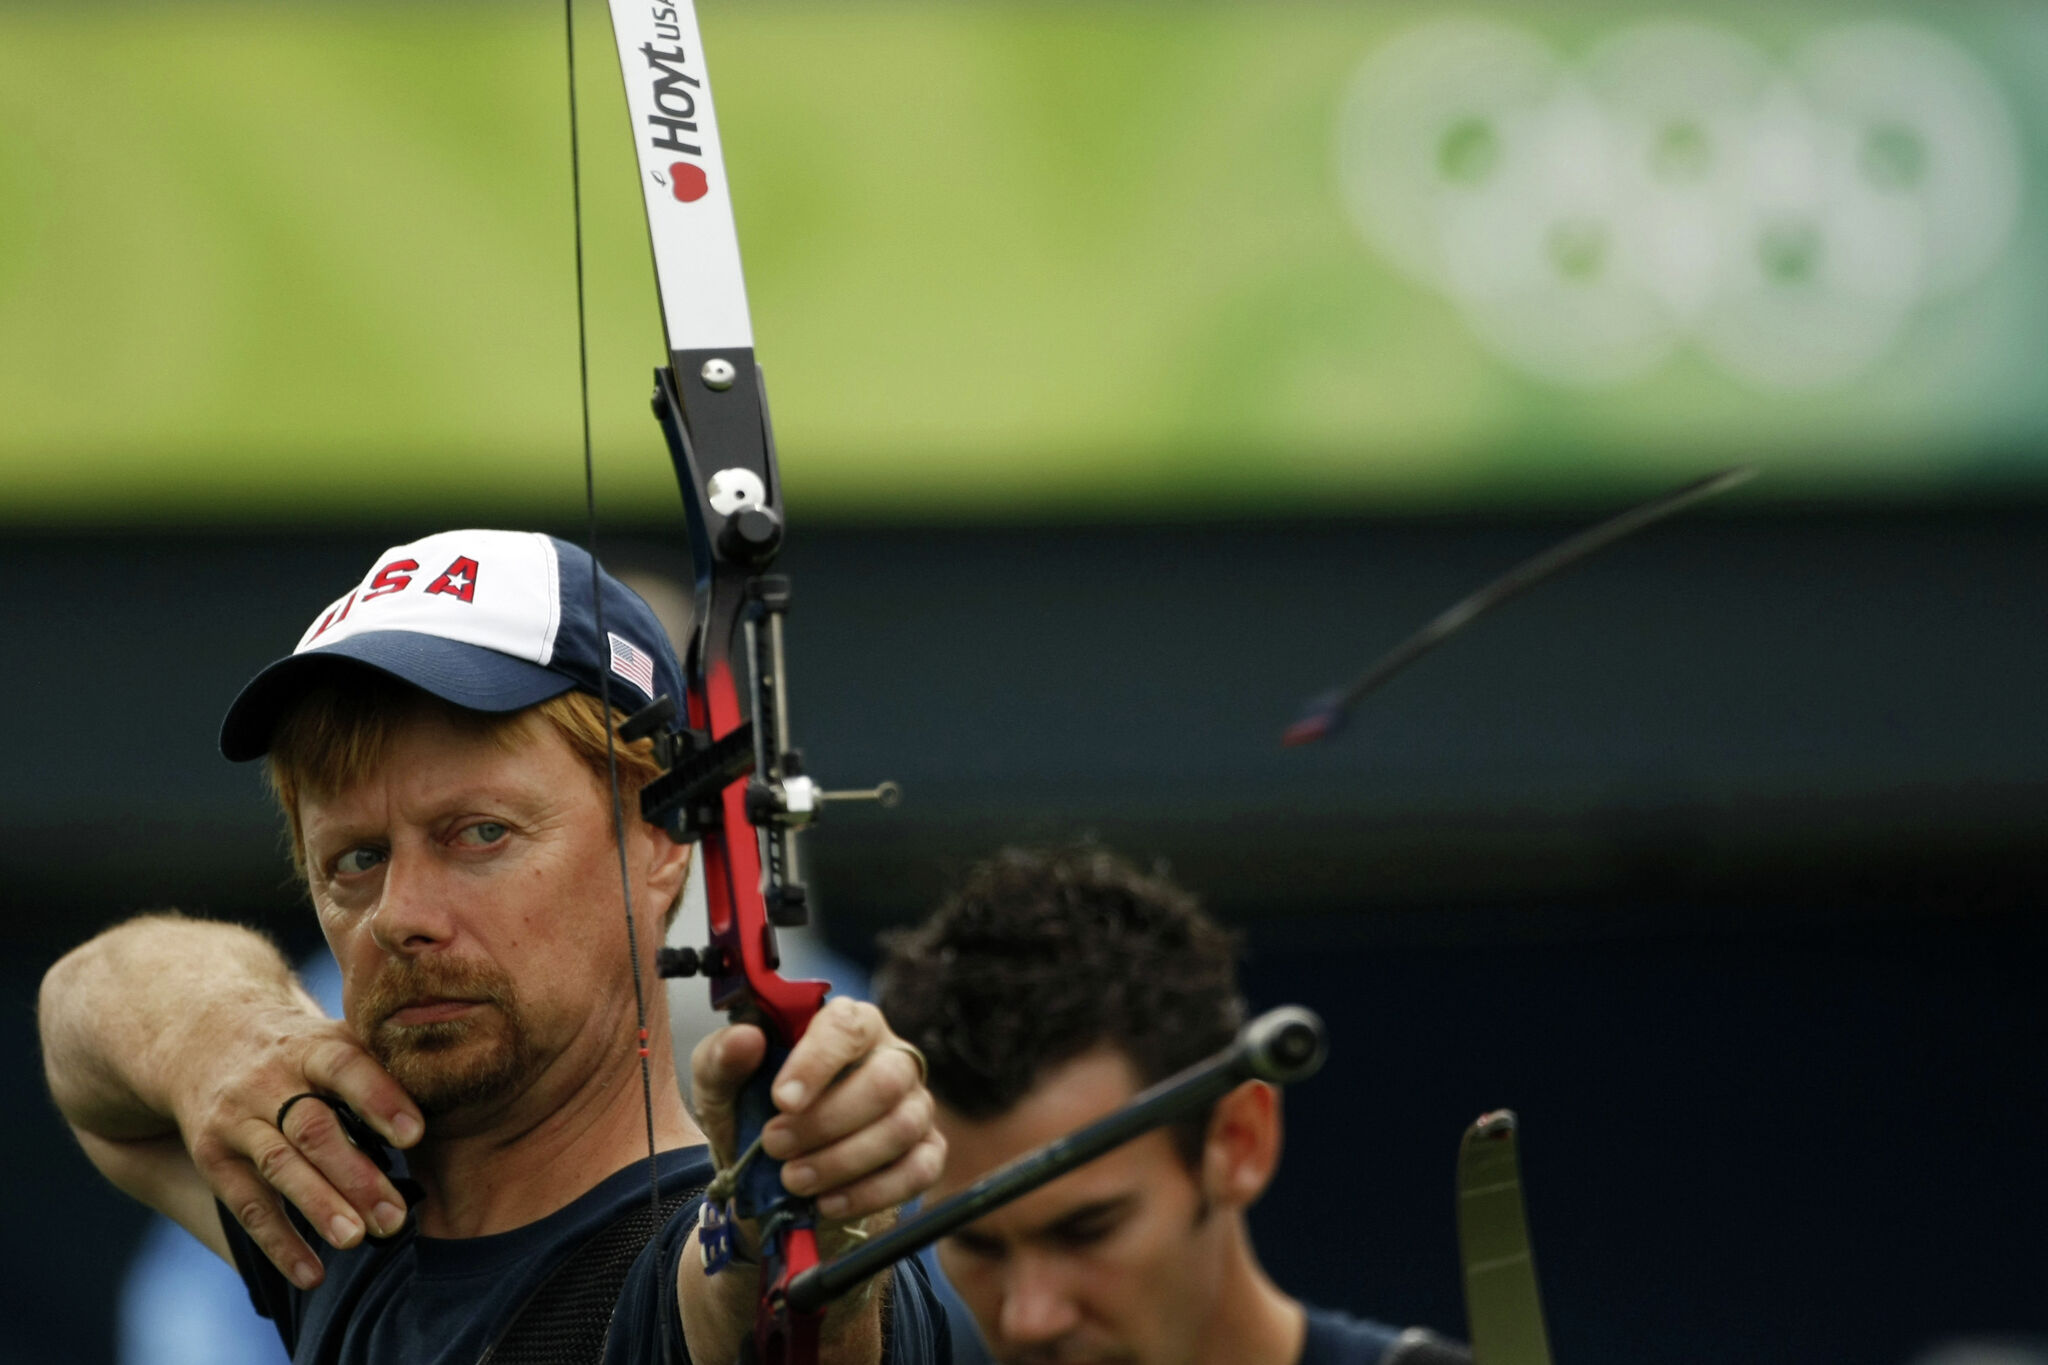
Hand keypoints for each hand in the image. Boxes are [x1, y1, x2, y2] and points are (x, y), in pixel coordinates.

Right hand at [173, 1002, 422, 1287]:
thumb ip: (383, 1063)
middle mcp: (271, 1081)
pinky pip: (247, 1206)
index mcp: (312, 1047)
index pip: (346, 1067)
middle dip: (355, 1176)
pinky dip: (279, 1243)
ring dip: (318, 1207)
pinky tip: (313, 1274)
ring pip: (279, 1167)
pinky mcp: (215, 1158)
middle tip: (395, 1217)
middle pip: (313, 1130)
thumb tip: (452, 1095)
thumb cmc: (303, 1049)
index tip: (415, 1135)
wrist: (208, 1038)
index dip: (380, 1099)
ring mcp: (238, 1120)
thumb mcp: (335, 1038)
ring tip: (356, 1239)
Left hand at [691, 997, 943, 1226]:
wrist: (772, 1175)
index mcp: (848, 1026)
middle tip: (776, 1145)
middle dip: (826, 1121)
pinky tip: (828, 1202)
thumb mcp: (722, 1087)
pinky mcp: (927, 1151)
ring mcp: (916, 1105)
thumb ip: (722, 1058)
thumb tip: (745, 1039)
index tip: (782, 1100)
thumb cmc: (755, 1113)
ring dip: (842, 1161)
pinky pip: (919, 1171)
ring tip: (794, 1179)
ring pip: (902, 1127)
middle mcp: (892, 1058)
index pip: (848, 1027)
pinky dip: (870, 1193)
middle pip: (886, 1080)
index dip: (817, 1063)